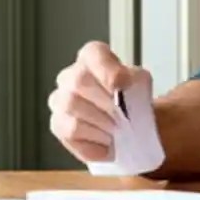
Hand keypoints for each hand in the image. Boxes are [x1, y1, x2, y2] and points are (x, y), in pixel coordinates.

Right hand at [47, 41, 146, 162]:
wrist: (128, 126)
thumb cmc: (132, 101)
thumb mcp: (141, 88)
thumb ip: (135, 85)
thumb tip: (125, 91)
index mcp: (93, 58)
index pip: (93, 54)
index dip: (106, 68)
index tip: (123, 84)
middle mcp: (71, 75)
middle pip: (79, 80)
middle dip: (106, 102)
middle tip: (124, 117)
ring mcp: (60, 100)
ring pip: (72, 106)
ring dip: (101, 122)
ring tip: (117, 131)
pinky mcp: (57, 125)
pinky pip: (71, 131)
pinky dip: (93, 142)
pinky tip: (107, 145)